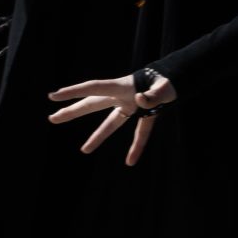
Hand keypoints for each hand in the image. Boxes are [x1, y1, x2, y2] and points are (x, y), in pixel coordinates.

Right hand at [48, 71, 178, 166]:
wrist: (184, 76)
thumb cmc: (172, 79)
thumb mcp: (164, 86)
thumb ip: (152, 94)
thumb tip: (139, 100)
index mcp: (123, 86)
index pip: (94, 88)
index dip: (73, 92)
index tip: (53, 96)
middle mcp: (124, 96)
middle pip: (93, 104)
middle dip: (72, 111)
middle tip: (52, 118)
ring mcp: (134, 105)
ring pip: (112, 122)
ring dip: (99, 136)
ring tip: (84, 150)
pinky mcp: (147, 113)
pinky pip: (139, 132)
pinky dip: (137, 145)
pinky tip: (131, 161)